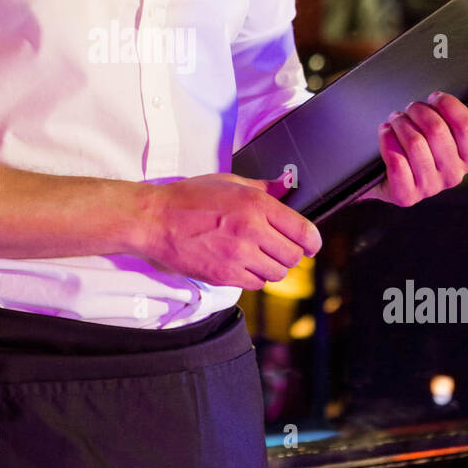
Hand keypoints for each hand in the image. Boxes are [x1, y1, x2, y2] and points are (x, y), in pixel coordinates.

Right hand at [141, 172, 322, 290]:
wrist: (154, 220)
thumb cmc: (188, 198)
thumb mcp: (228, 182)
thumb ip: (263, 188)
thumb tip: (286, 185)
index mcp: (256, 205)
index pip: (304, 232)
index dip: (313, 242)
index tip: (311, 245)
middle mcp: (251, 231)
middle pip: (293, 257)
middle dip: (289, 253)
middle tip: (276, 247)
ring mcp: (237, 256)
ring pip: (277, 274)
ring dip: (271, 267)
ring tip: (255, 255)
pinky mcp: (224, 275)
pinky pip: (255, 284)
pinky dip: (253, 277)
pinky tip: (240, 263)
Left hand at [357, 91, 467, 208]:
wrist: (388, 175)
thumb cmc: (424, 147)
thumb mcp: (451, 132)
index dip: (449, 106)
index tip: (434, 96)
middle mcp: (454, 175)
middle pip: (437, 131)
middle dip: (418, 111)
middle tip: (409, 107)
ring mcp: (430, 188)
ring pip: (416, 143)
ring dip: (400, 124)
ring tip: (395, 119)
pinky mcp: (406, 196)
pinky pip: (397, 162)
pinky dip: (388, 141)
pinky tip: (385, 134)